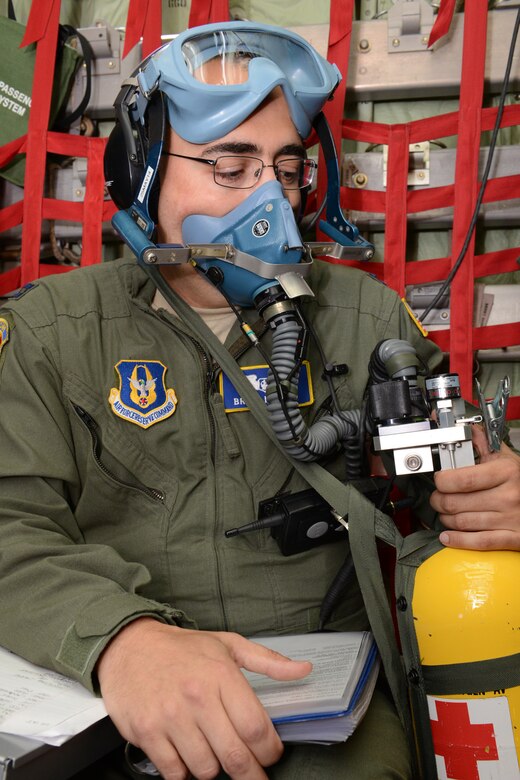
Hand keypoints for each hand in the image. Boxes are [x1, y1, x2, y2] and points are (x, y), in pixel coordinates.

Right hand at [97, 619, 311, 779]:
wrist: (129, 646)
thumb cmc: (182, 648)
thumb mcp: (228, 644)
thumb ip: (268, 661)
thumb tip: (303, 670)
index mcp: (221, 675)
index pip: (257, 729)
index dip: (270, 751)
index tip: (271, 754)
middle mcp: (197, 697)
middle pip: (235, 757)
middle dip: (251, 775)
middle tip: (254, 775)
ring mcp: (170, 718)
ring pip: (206, 769)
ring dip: (214, 768)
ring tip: (213, 750)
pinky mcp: (147, 733)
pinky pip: (176, 773)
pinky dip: (185, 771)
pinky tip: (188, 752)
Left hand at [430, 426, 519, 550]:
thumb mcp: (509, 459)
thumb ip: (485, 445)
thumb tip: (466, 430)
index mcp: (506, 472)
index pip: (463, 479)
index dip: (443, 481)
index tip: (439, 480)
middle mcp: (509, 496)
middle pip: (457, 502)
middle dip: (439, 501)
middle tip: (438, 498)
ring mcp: (511, 519)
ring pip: (463, 522)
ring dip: (446, 519)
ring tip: (446, 514)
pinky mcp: (513, 538)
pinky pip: (479, 542)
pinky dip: (458, 541)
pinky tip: (448, 537)